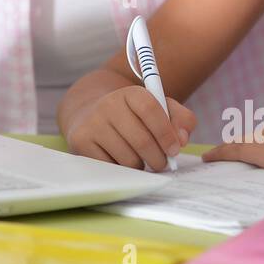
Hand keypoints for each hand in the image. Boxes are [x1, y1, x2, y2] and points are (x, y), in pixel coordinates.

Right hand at [65, 84, 196, 171]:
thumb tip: (182, 139)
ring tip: (139, 159)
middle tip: (162, 163)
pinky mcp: (81, 141)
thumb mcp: (159, 109)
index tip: (175, 149)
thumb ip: (181, 119)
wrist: (90, 114)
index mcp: (130, 93)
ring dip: (141, 165)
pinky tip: (121, 160)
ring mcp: (92, 123)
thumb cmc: (133, 115)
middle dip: (159, 159)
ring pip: (128, 159)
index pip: (151, 110)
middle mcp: (108, 104)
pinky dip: (123, 170)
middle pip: (142, 141)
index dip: (166, 134)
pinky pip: (112, 167)